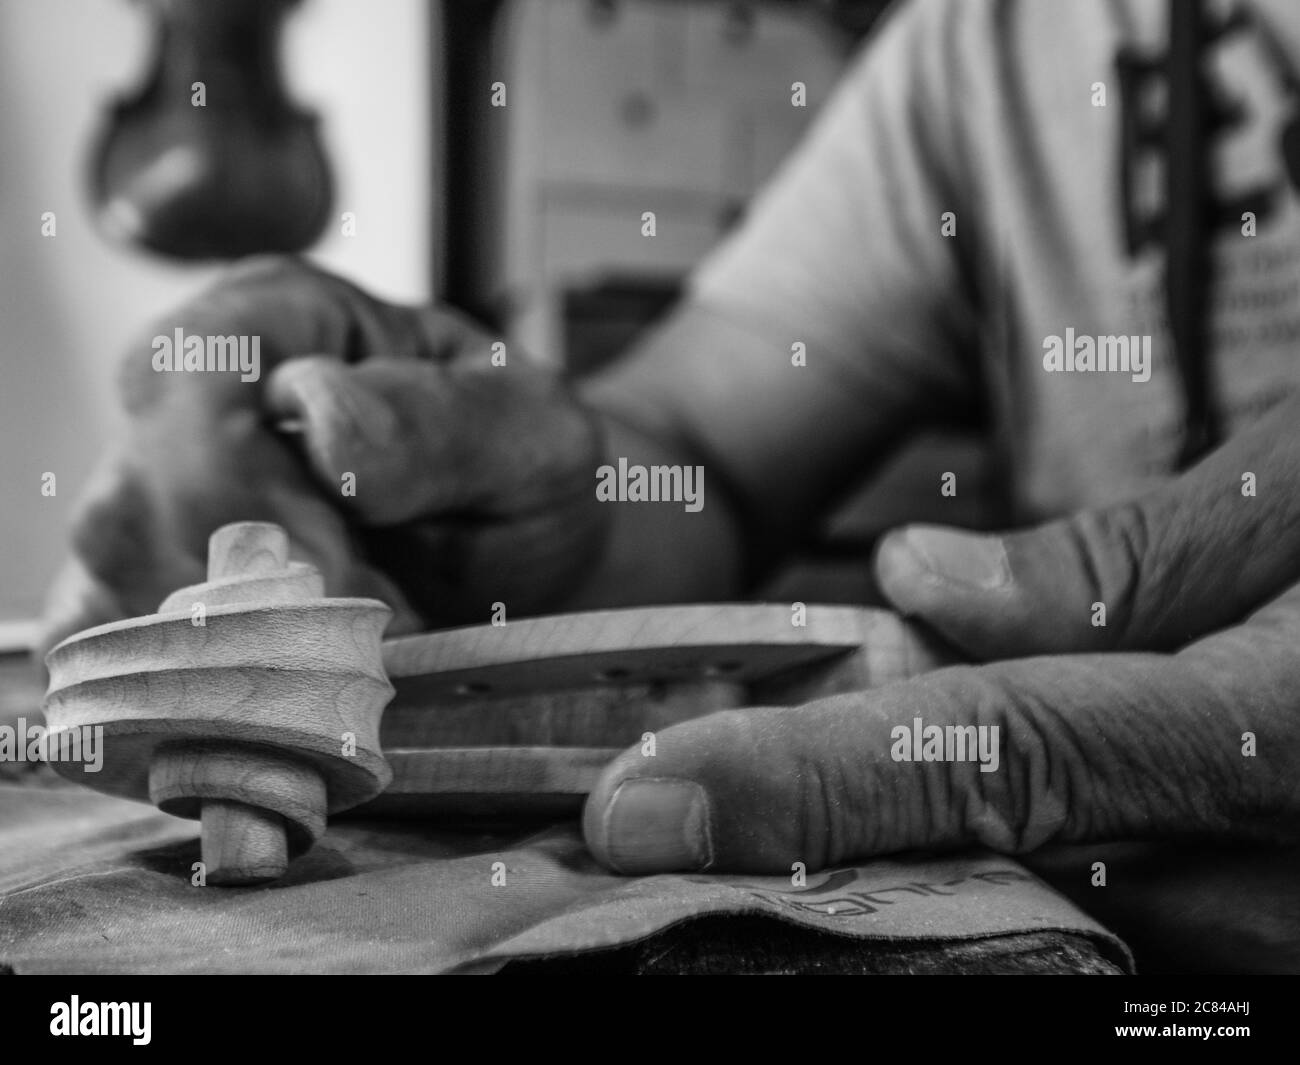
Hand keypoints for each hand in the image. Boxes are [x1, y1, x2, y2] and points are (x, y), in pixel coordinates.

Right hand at [38, 256, 606, 657]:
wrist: (524, 551)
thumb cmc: (527, 475)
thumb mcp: (528, 435)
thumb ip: (437, 421)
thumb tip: (315, 415)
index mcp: (280, 316)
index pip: (189, 385)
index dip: (250, 496)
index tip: (345, 577)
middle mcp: (190, 394)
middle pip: (138, 504)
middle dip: (258, 600)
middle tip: (379, 634)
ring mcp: (152, 493)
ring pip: (118, 591)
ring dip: (240, 657)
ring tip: (358, 657)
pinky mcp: (145, 584)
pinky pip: (116, 653)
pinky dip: (195, 697)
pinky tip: (287, 700)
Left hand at [582, 394, 1299, 970]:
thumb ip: (1131, 557)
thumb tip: (925, 598)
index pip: (996, 761)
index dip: (801, 788)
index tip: (642, 807)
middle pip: (1037, 853)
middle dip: (907, 788)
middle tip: (843, 705)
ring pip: (1104, 899)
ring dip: (1015, 810)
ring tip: (1017, 697)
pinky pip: (1177, 918)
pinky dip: (1097, 844)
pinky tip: (1090, 752)